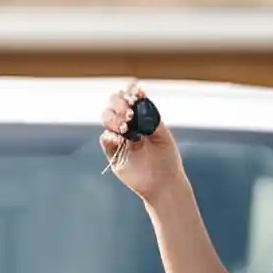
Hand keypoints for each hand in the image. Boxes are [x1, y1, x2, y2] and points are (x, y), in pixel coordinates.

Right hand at [99, 81, 186, 203]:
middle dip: (119, 104)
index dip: (129, 92)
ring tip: (125, 126)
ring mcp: (119, 138)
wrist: (164, 182)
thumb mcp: (163, 134)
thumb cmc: (167, 158)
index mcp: (141, 118)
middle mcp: (128, 125)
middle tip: (130, 114)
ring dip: (113, 118)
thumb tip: (141, 98)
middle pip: (114, 105)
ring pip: (106, 118)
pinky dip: (110, 135)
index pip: (130, 99)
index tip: (134, 90)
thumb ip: (151, 117)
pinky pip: (105, 138)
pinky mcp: (112, 153)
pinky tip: (121, 138)